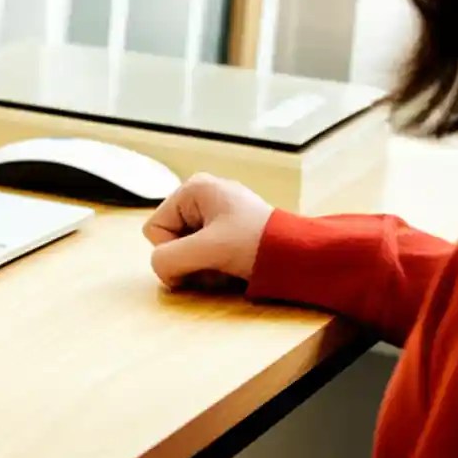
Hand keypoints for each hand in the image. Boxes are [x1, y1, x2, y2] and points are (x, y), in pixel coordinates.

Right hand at [142, 173, 273, 289]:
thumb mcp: (206, 251)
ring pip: (188, 248)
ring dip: (203, 266)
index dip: (172, 251)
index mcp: (193, 188)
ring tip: (229, 268)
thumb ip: (168, 260)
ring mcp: (218, 210)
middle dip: (190, 260)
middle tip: (217, 266)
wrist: (302, 255)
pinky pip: (206, 251)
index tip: (202, 256)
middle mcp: (203, 193)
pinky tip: (235, 267)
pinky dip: (216, 265)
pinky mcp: (231, 227)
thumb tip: (162, 269)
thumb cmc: (256, 245)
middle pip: (171, 239)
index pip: (155, 229)